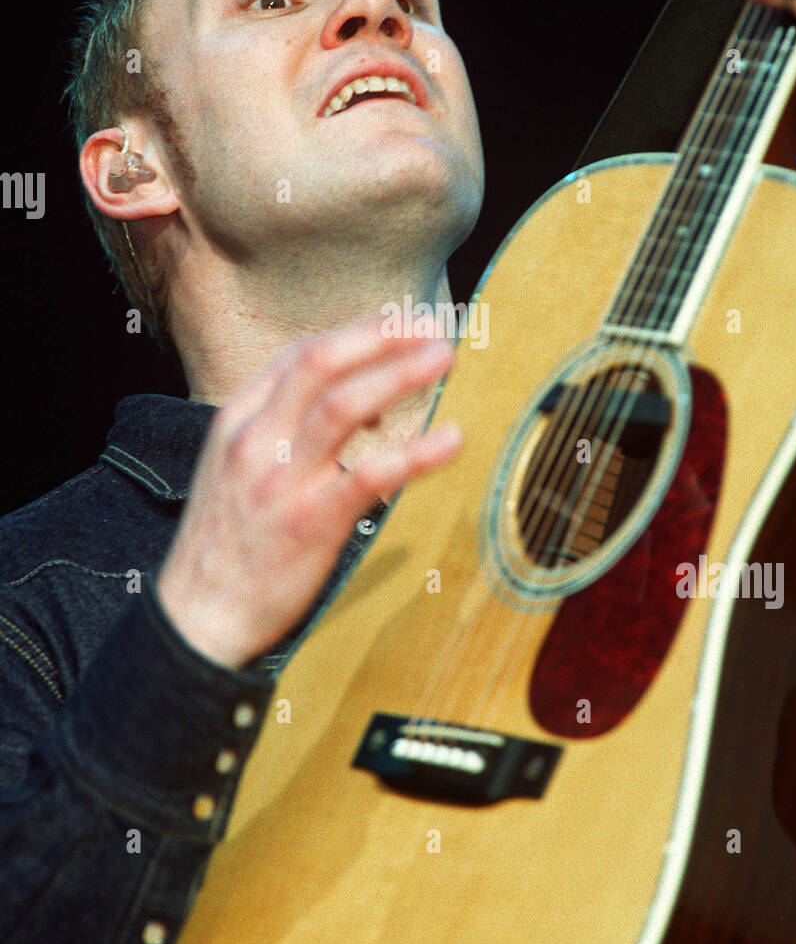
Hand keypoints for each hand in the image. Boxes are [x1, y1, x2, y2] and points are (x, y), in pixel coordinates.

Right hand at [156, 317, 460, 668]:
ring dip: (399, 374)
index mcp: (236, 422)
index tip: (400, 323)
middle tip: (429, 325)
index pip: (298, 356)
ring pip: (343, 405)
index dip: (356, 333)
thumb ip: (283, 432)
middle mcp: (255, 440)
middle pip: (320, 362)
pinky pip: (369, 475)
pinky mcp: (309, 523)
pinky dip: (417, 452)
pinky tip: (451, 440)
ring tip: (443, 359)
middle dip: (379, 335)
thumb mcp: (233, 470)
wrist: (196, 619)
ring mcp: (280, 480)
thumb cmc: (225, 546)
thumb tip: (362, 408)